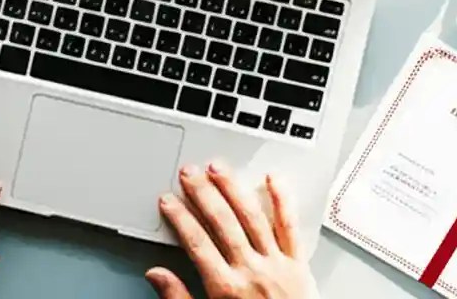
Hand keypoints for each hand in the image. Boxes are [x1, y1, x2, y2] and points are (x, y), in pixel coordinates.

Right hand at [147, 163, 317, 298]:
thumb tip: (156, 275)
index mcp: (225, 289)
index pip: (196, 242)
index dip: (179, 218)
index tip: (168, 201)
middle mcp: (251, 272)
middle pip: (221, 223)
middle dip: (202, 194)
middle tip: (188, 173)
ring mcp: (277, 266)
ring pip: (252, 217)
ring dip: (233, 189)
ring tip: (218, 168)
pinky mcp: (300, 266)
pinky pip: (290, 227)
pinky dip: (282, 200)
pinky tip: (273, 179)